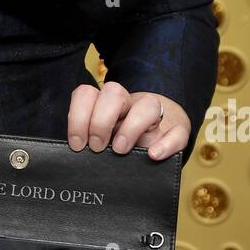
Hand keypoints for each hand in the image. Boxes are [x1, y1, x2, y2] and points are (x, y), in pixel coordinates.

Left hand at [67, 80, 190, 161]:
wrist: (158, 143)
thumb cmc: (120, 144)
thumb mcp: (101, 141)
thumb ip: (87, 142)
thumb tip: (73, 156)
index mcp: (105, 106)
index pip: (87, 94)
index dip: (78, 116)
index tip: (77, 143)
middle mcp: (129, 106)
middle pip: (113, 92)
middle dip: (100, 120)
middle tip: (96, 147)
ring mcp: (155, 119)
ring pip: (148, 104)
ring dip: (131, 126)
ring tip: (120, 150)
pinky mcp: (176, 133)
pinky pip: (176, 132)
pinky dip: (166, 144)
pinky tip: (153, 155)